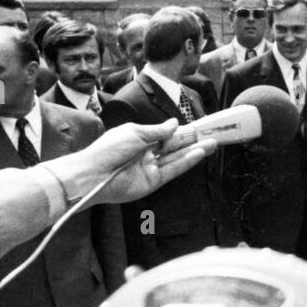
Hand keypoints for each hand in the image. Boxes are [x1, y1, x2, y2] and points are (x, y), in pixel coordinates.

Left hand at [84, 120, 217, 203]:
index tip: (199, 127)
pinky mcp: (153, 182)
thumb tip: (174, 124)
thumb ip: (158, 130)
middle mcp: (146, 154)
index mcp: (140, 139)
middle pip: (174, 147)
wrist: (94, 174)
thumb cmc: (108, 149)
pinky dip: (186, 162)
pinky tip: (198, 154)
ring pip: (176, 159)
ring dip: (194, 151)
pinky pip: (172, 170)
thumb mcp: (135, 132)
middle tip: (212, 134)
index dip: (182, 131)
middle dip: (192, 141)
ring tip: (212, 143)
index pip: (166, 134)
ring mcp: (150, 168)